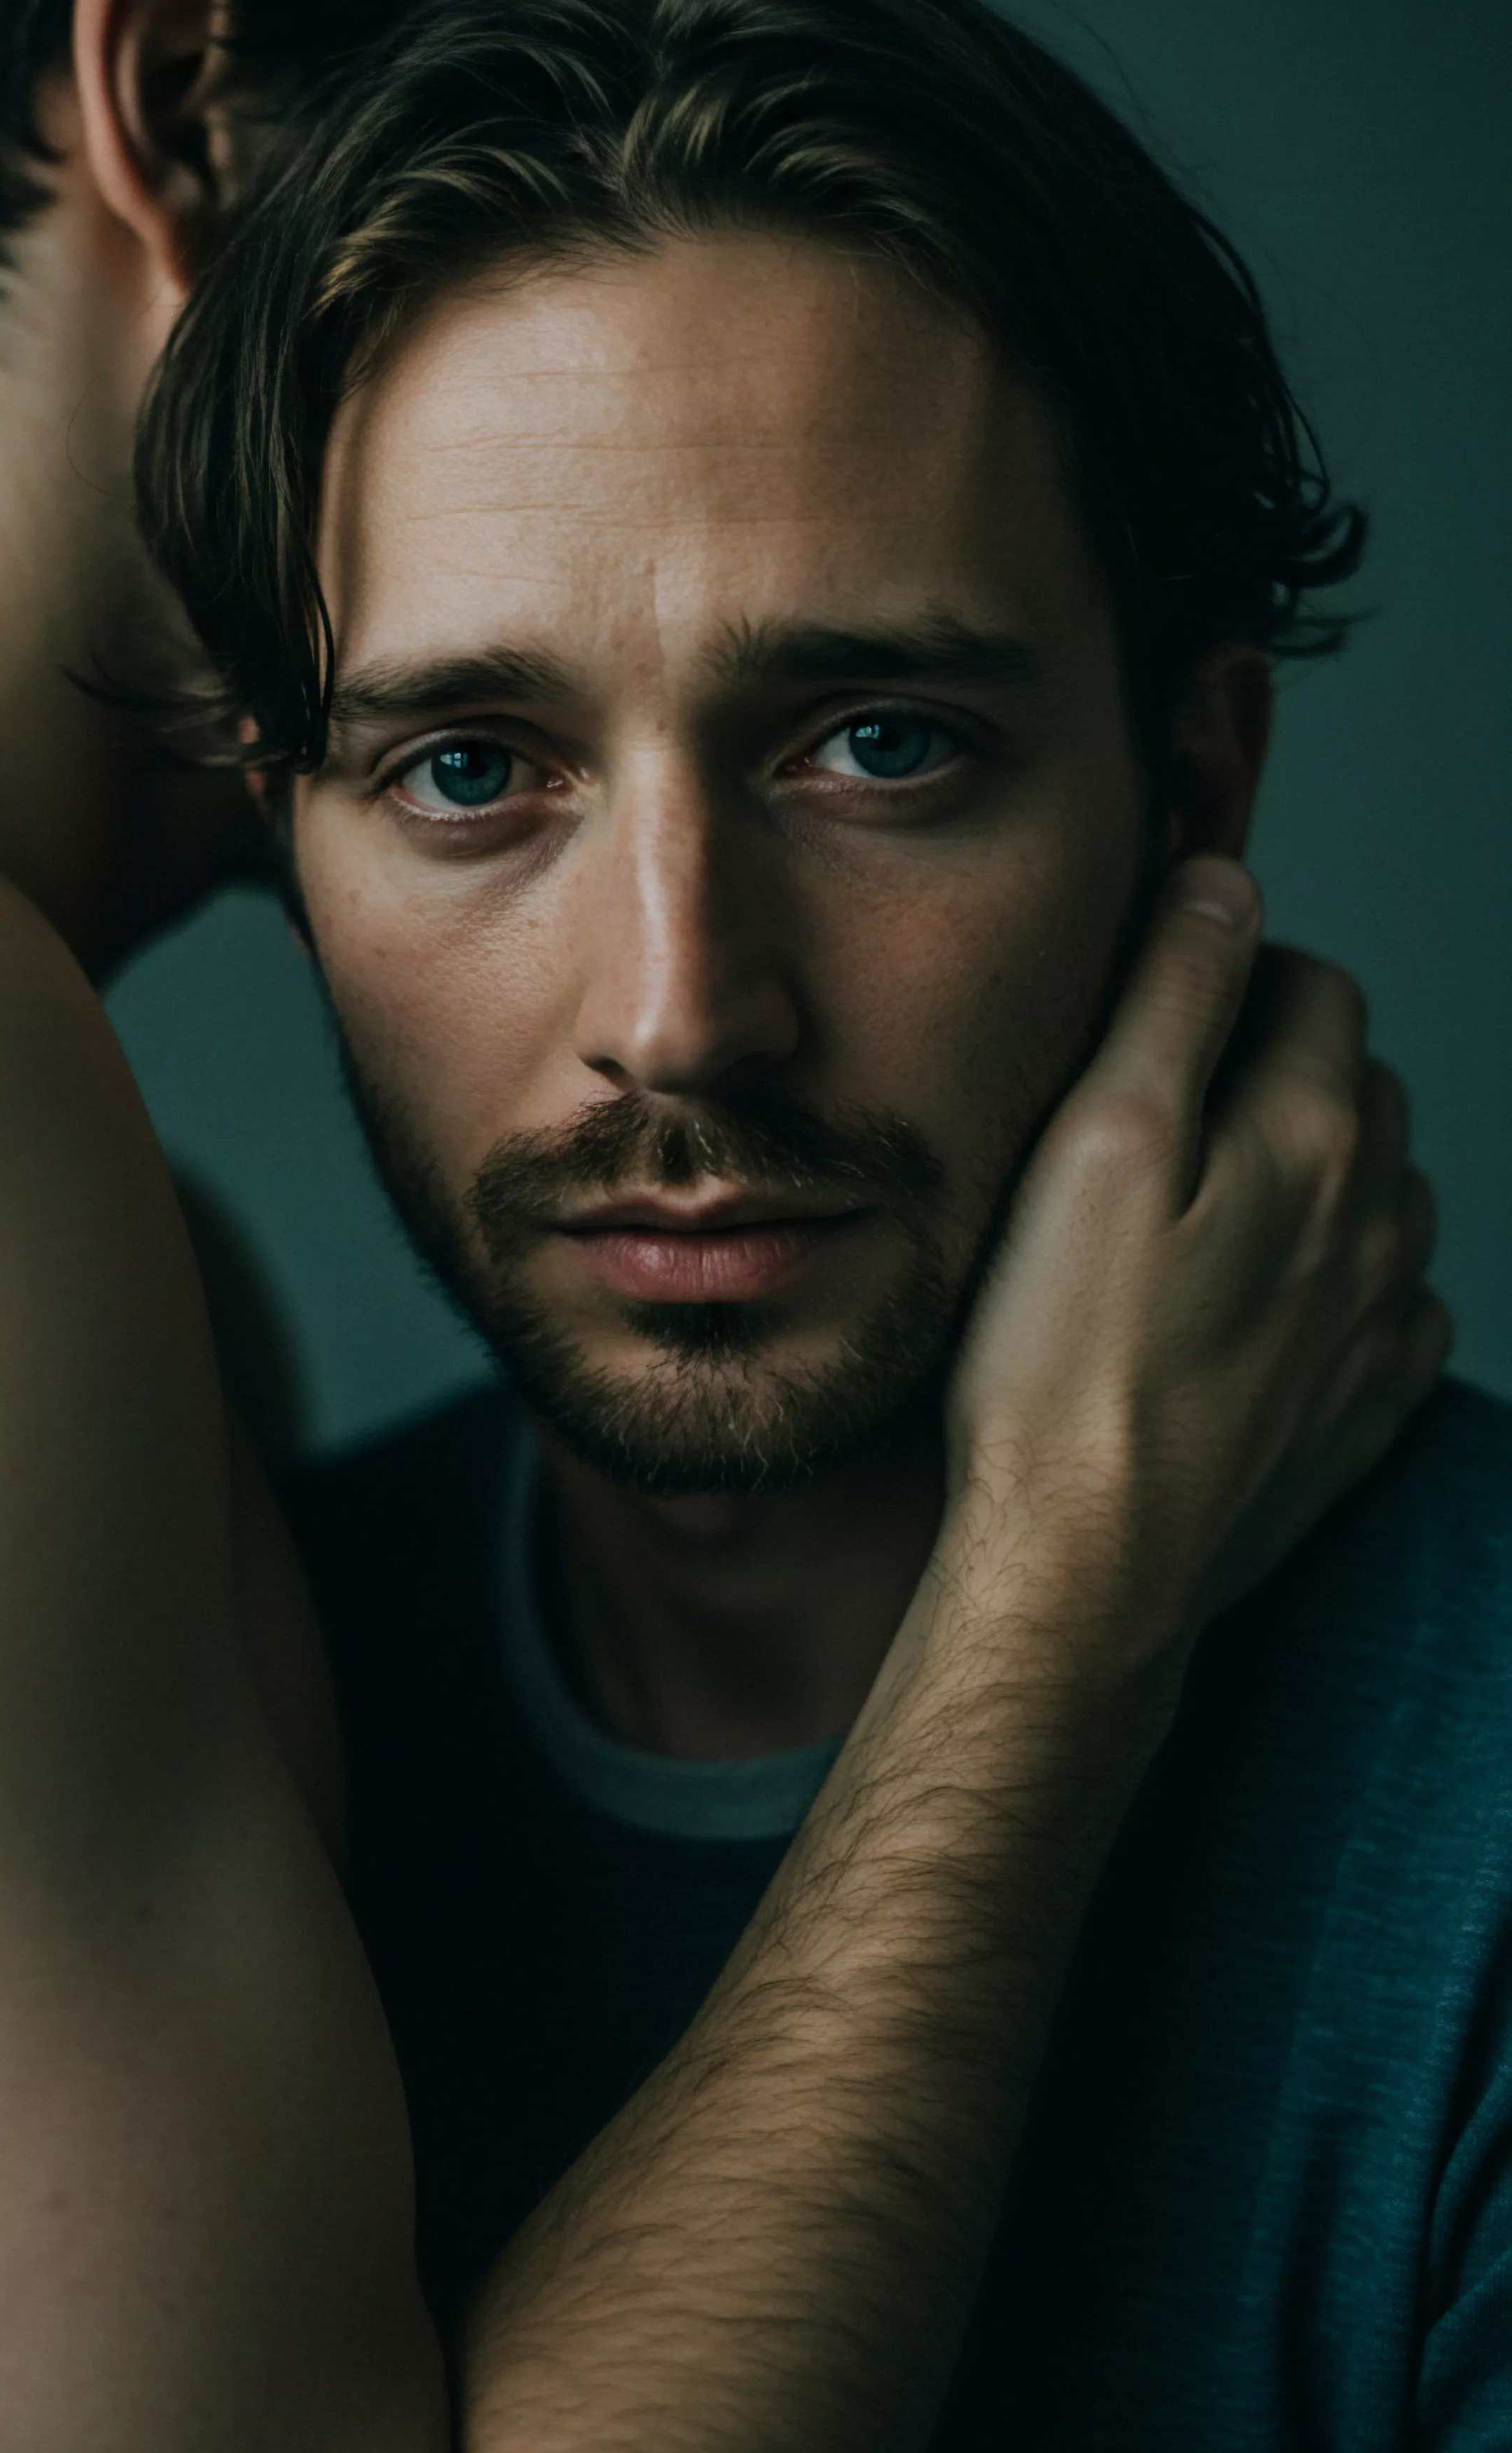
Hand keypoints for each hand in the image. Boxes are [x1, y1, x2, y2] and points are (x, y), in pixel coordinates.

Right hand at [942, 856, 1447, 1682]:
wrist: (1089, 1569)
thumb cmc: (1059, 1363)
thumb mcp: (1093, 1144)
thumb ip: (1172, 1000)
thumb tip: (1225, 883)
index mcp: (1313, 1137)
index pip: (1312, 984)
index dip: (1230, 974)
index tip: (1150, 1015)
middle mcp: (1376, 1223)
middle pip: (1355, 1082)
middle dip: (1276, 1065)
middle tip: (1158, 1111)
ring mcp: (1381, 1325)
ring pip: (1382, 1190)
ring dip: (1316, 1170)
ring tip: (1201, 1208)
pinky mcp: (1364, 1408)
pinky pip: (1393, 1304)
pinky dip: (1342, 1278)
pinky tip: (1252, 1303)